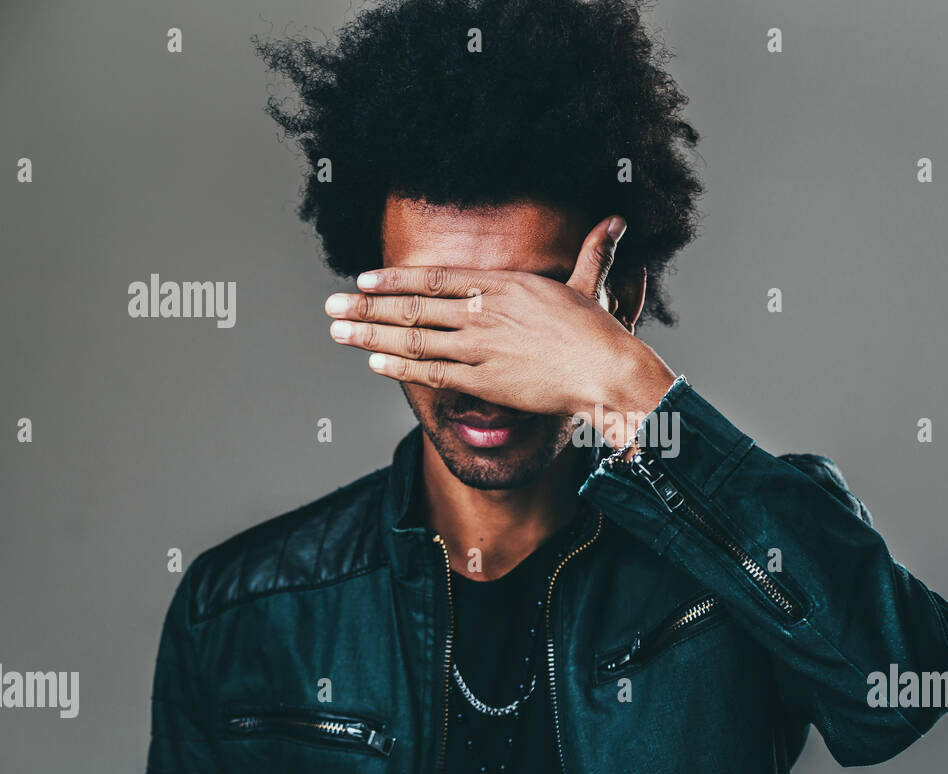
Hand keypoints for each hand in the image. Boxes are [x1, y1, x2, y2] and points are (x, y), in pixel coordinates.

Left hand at [325, 215, 676, 426]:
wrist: (606, 370)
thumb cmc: (599, 331)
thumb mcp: (590, 284)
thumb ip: (592, 252)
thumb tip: (617, 220)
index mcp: (503, 284)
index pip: (435, 278)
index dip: (394, 280)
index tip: (362, 280)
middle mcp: (483, 311)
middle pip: (412, 308)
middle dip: (365, 308)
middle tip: (330, 307)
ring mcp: (480, 347)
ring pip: (413, 339)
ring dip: (370, 336)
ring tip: (338, 332)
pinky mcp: (484, 380)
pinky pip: (433, 372)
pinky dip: (400, 367)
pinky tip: (374, 363)